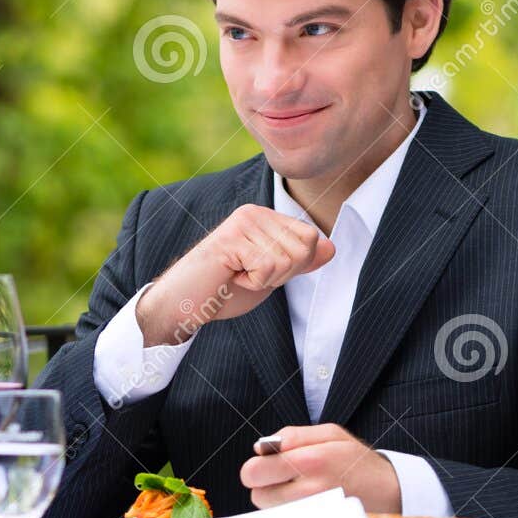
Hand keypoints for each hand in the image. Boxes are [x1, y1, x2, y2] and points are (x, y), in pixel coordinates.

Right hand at [136, 204, 333, 345]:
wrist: (185, 304)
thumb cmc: (224, 290)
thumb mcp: (270, 276)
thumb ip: (298, 261)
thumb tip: (331, 248)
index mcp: (265, 217)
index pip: (311, 237)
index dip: (295, 266)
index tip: (263, 272)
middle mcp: (254, 213)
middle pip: (304, 246)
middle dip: (282, 273)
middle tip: (249, 275)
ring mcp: (241, 222)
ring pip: (286, 258)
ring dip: (265, 279)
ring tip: (238, 275)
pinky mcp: (230, 238)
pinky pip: (267, 266)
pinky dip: (253, 282)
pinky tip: (231, 276)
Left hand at [239, 424, 401, 513]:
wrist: (392, 491)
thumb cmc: (358, 461)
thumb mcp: (330, 433)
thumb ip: (291, 435)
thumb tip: (260, 449)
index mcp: (310, 461)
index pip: (253, 473)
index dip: (256, 467)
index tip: (268, 464)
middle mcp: (310, 491)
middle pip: (258, 496)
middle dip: (265, 485)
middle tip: (285, 478)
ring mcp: (314, 515)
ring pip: (271, 512)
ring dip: (278, 500)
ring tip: (301, 489)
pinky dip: (290, 514)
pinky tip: (308, 503)